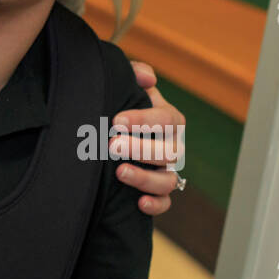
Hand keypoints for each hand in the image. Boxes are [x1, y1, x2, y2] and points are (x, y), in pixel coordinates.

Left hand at [110, 60, 185, 216]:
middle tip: (113, 145)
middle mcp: (172, 145)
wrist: (106, 133)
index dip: (144, 120)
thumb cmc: (120, 105)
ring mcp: (166, 170)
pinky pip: (165, 203)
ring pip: (169, 180)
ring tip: (120, 172)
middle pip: (170, 151)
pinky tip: (139, 203)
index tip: (117, 121)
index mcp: (168, 120)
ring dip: (146, 178)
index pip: (166, 119)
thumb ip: (135, 74)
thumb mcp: (126, 86)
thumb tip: (148, 79)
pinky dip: (156, 204)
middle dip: (141, 148)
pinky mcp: (157, 192)